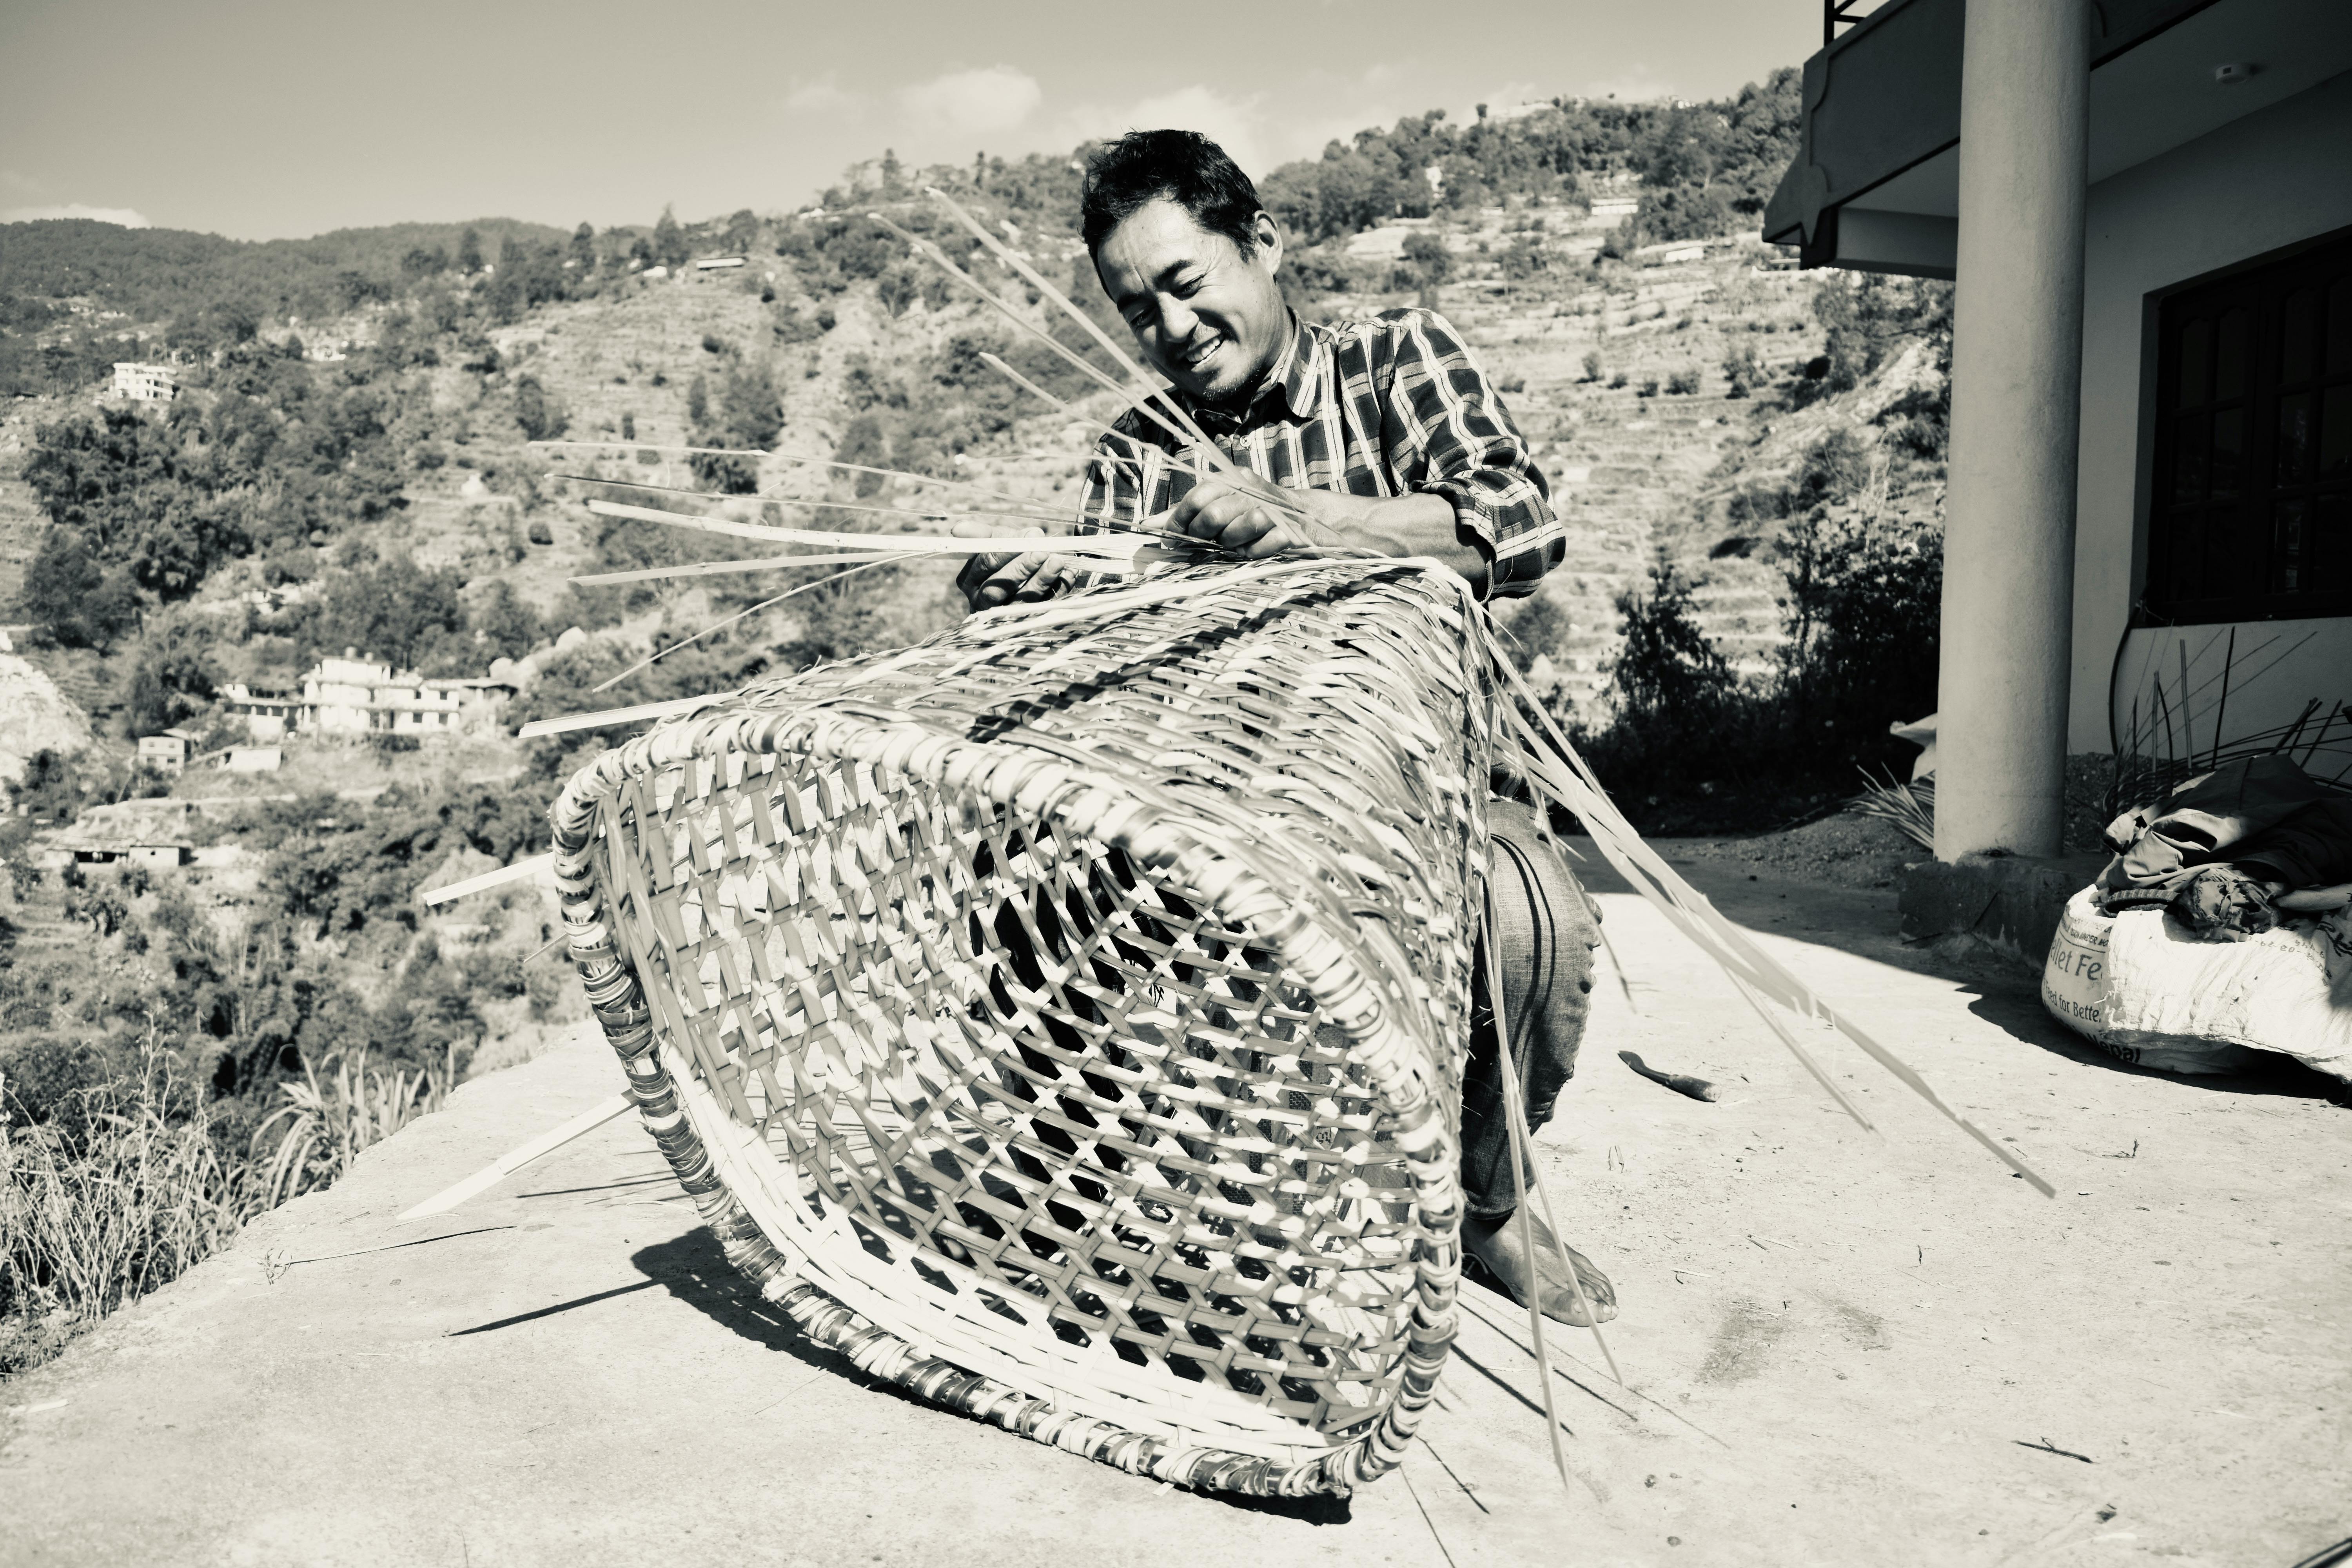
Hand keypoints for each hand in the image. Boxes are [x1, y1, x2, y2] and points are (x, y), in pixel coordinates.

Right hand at [953, 520, 1070, 610]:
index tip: (1032, 534)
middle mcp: (982, 603)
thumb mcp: (997, 542)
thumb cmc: (1010, 557)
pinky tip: (1068, 575)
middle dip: (1021, 568)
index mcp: (969, 581)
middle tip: (1043, 551)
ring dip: (1040, 581)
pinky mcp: (1028, 624)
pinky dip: (1057, 592)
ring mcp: (1005, 617)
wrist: (1030, 576)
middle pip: (996, 589)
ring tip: (1057, 562)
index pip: (983, 564)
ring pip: (1019, 603)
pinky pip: (1043, 610)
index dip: (1006, 549)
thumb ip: (983, 536)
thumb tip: (958, 530)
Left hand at [1165, 464, 1351, 559]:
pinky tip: (1255, 551)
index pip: (1198, 495)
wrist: (1306, 518)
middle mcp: (1252, 489)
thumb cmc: (1251, 515)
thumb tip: (1146, 525)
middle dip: (1206, 534)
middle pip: (1215, 513)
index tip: (1174, 538)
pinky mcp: (1293, 529)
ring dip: (1235, 542)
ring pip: (1245, 524)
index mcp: (1231, 479)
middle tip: (1210, 542)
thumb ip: (1185, 515)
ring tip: (1235, 546)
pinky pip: (1268, 543)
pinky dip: (1257, 552)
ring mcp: (1274, 507)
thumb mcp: (1218, 509)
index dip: (1180, 520)